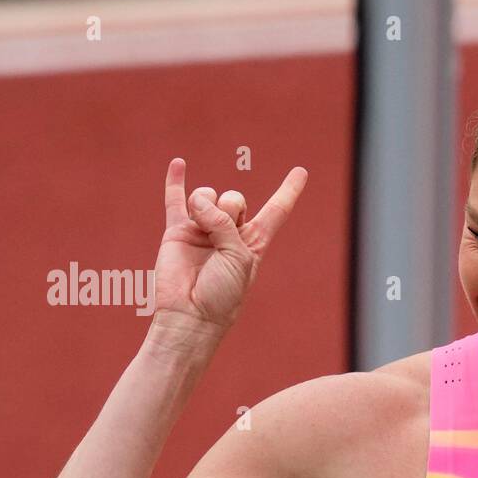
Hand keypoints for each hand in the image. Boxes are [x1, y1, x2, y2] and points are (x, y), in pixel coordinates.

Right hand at [148, 157, 307, 342]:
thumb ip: (224, 225)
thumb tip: (198, 203)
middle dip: (231, 207)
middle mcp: (229, 233)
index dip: (289, 191)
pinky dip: (177, 182)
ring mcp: (203, 230)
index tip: (301, 172)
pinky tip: (179, 163)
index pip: (276, 210)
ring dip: (206, 205)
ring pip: (208, 195)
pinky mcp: (178, 232)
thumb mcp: (239, 258)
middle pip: (236, 198)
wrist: (190, 313)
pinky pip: (176, 200)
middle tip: (221, 233)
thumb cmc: (222, 294)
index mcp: (253, 242)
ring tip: (201, 229)